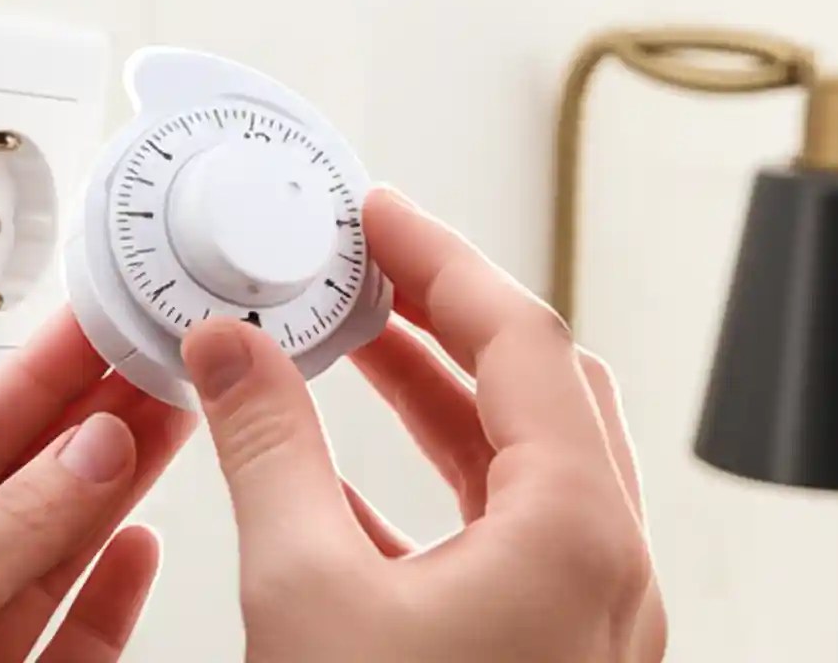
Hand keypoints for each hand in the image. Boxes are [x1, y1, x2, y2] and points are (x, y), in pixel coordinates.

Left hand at [0, 311, 195, 661]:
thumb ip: (4, 533)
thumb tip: (91, 450)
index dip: (33, 380)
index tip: (94, 325)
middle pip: (20, 496)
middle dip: (94, 422)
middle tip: (156, 361)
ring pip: (56, 561)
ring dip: (119, 491)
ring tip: (170, 426)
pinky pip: (78, 641)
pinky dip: (115, 593)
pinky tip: (140, 546)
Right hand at [182, 188, 666, 661]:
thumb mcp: (303, 595)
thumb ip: (268, 452)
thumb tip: (231, 352)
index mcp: (576, 535)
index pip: (522, 340)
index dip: (440, 260)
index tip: (379, 217)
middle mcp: (606, 568)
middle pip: (540, 389)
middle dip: (447, 318)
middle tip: (373, 273)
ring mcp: (590, 616)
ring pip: (527, 465)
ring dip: (443, 399)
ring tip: (362, 349)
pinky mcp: (553, 652)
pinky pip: (508, 538)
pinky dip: (440, 487)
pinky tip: (353, 481)